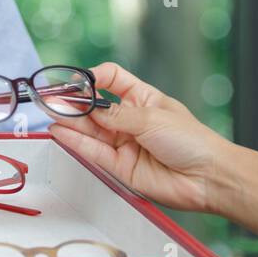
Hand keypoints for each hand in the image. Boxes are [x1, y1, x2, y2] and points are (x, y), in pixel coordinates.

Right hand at [49, 62, 227, 213]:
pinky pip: (93, 152)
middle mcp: (131, 120)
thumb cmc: (192, 141)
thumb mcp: (151, 118)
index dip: (93, 78)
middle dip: (74, 102)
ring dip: (70, 122)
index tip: (76, 80)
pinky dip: (75, 142)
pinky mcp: (121, 167)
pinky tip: (60, 132)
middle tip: (52, 98)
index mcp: (143, 98)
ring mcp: (124, 144)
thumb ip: (116, 115)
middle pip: (96, 107)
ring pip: (90, 130)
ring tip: (49, 113)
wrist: (208, 178)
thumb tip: (90, 108)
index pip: (111, 80)